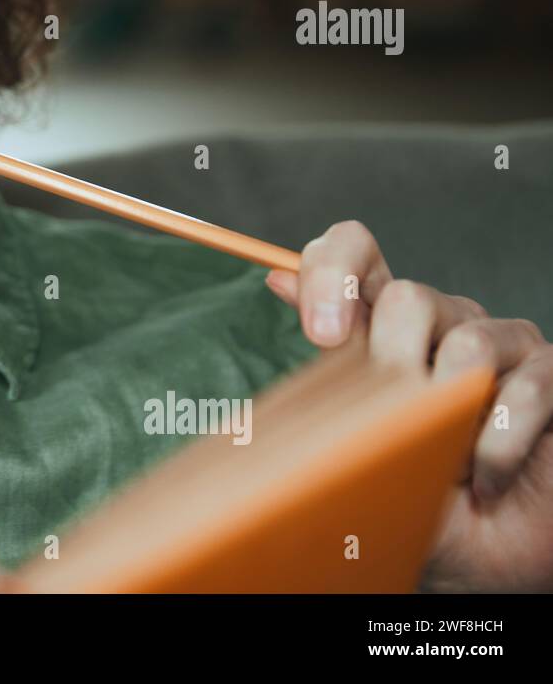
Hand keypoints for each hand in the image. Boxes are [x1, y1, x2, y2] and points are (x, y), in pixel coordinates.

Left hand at [264, 220, 552, 591]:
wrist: (480, 552)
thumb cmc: (411, 491)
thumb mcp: (356, 427)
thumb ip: (330, 353)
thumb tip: (277, 276)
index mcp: (383, 324)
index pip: (354, 251)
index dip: (332, 270)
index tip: (323, 334)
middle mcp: (440, 321)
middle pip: (407, 297)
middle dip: (391, 365)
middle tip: (391, 422)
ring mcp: (500, 343)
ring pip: (466, 342)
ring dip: (449, 418)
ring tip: (442, 464)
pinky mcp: (550, 374)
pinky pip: (525, 389)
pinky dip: (496, 447)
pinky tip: (483, 480)